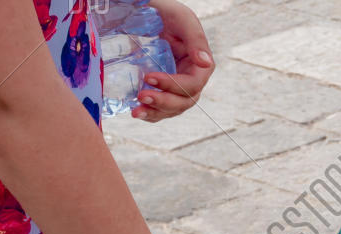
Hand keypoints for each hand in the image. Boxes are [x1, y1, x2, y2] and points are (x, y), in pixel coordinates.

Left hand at [133, 0, 213, 121]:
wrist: (150, 12)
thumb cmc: (167, 13)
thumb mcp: (182, 19)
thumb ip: (195, 38)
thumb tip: (205, 62)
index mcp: (200, 65)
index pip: (192, 85)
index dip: (173, 85)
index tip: (149, 77)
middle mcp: (191, 79)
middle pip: (184, 101)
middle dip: (163, 102)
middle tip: (142, 96)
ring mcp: (177, 86)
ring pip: (173, 109)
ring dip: (155, 112)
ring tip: (136, 111)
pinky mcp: (164, 89)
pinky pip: (161, 108)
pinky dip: (151, 113)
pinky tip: (137, 111)